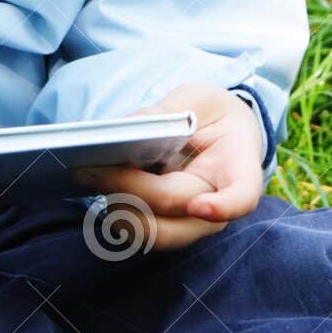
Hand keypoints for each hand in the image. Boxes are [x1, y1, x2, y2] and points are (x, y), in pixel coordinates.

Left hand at [75, 81, 264, 249]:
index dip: (224, 207)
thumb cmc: (212, 113)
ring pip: (156, 234)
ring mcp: (192, 221)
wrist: (217, 132)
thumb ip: (170, 109)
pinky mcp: (167, 224)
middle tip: (92, 169)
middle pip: (176, 209)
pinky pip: (141, 231)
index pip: (241, 197)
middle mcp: (218, 204)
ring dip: (118, 208)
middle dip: (131, 190)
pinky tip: (95, 185)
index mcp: (238, 167)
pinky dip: (116, 212)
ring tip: (89, 175)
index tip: (200, 206)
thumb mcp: (198, 98)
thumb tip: (130, 127)